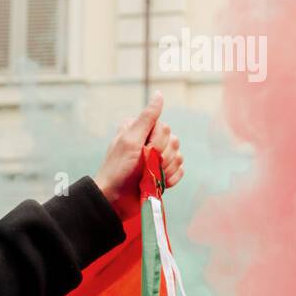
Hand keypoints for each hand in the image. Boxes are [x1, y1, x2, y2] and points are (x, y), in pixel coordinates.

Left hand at [93, 91, 184, 220]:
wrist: (115, 200)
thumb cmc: (118, 169)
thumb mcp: (130, 140)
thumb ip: (147, 118)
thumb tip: (159, 94)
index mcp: (140, 129)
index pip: (165, 127)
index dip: (157, 142)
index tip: (143, 151)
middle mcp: (149, 140)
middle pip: (174, 141)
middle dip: (162, 157)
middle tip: (146, 165)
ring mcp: (157, 157)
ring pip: (179, 156)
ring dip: (166, 169)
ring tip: (150, 176)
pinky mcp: (163, 173)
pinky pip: (180, 170)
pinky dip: (171, 179)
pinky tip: (159, 184)